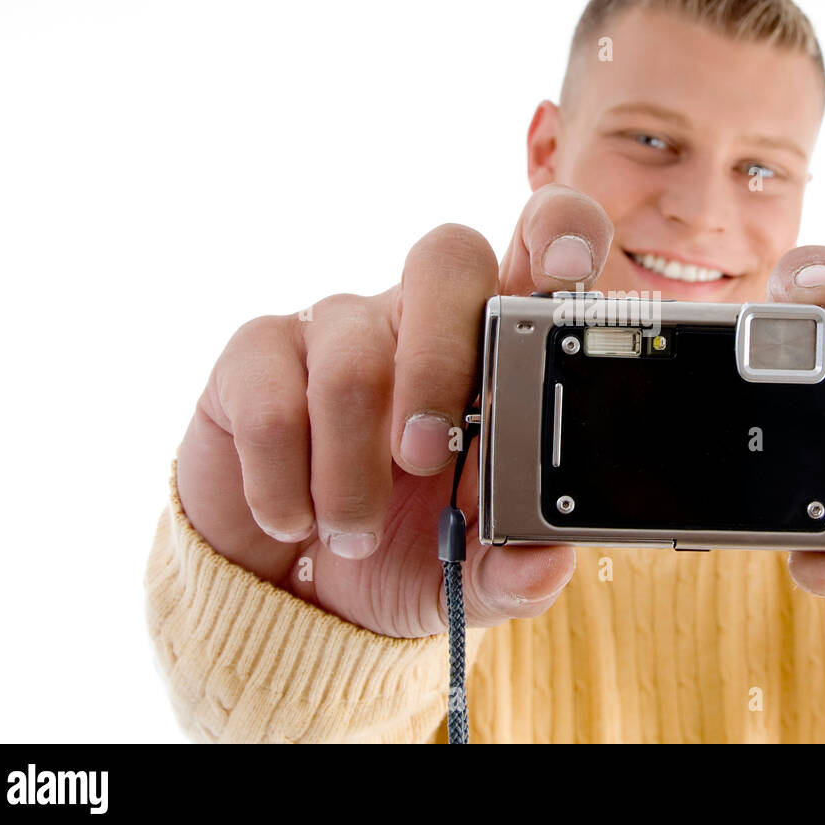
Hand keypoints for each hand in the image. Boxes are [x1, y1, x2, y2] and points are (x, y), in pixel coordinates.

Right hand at [174, 184, 613, 636]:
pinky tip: (296, 520)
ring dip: (353, 471)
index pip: (541, 244)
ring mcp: (338, 326)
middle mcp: (423, 317)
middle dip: (440, 362)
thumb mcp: (471, 578)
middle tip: (424, 458)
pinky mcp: (258, 356)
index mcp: (498, 348)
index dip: (560, 232)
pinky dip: (286, 481)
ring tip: (355, 535)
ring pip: (354, 358)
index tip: (566, 273)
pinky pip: (273, 400)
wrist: (291, 593)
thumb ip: (515, 572)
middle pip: (446, 257)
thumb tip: (546, 564)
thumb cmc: (403, 554)